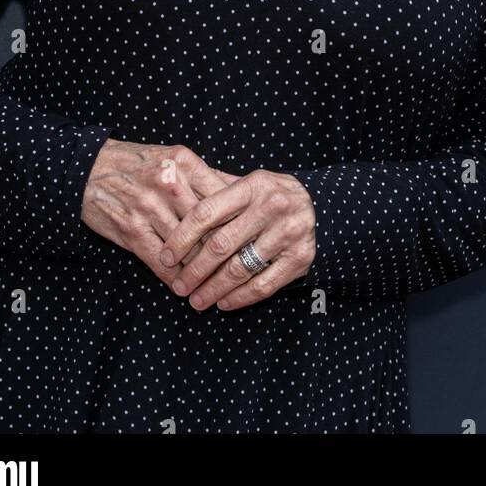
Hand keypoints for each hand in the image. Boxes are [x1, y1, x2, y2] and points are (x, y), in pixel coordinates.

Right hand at [80, 139, 238, 285]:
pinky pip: (161, 262)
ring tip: (214, 284)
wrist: (89, 169)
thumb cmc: (139, 164)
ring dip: (201, 271)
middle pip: (209, 226)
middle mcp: (169, 183)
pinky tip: (183, 286)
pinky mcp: (131, 230)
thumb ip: (208, 175)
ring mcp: (149, 207)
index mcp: (185, 162)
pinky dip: (175, 278)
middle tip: (240, 269)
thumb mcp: (175, 158)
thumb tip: (245, 190)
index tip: (250, 240)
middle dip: (225, 251)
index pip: (224, 198)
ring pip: (188, 248)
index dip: (240, 222)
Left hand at [159, 168, 316, 310]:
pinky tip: (224, 303)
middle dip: (194, 270)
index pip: (206, 212)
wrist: (320, 204)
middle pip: (221, 245)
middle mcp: (272, 206)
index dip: (182, 238)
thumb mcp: (248, 183)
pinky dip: (240, 298)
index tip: (165, 257)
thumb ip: (216, 189)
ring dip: (213, 289)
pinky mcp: (301, 257)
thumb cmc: (271, 195)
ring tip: (196, 301)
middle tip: (178, 287)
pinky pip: (264, 285)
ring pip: (240, 269)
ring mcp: (289, 232)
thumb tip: (174, 197)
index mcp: (252, 185)